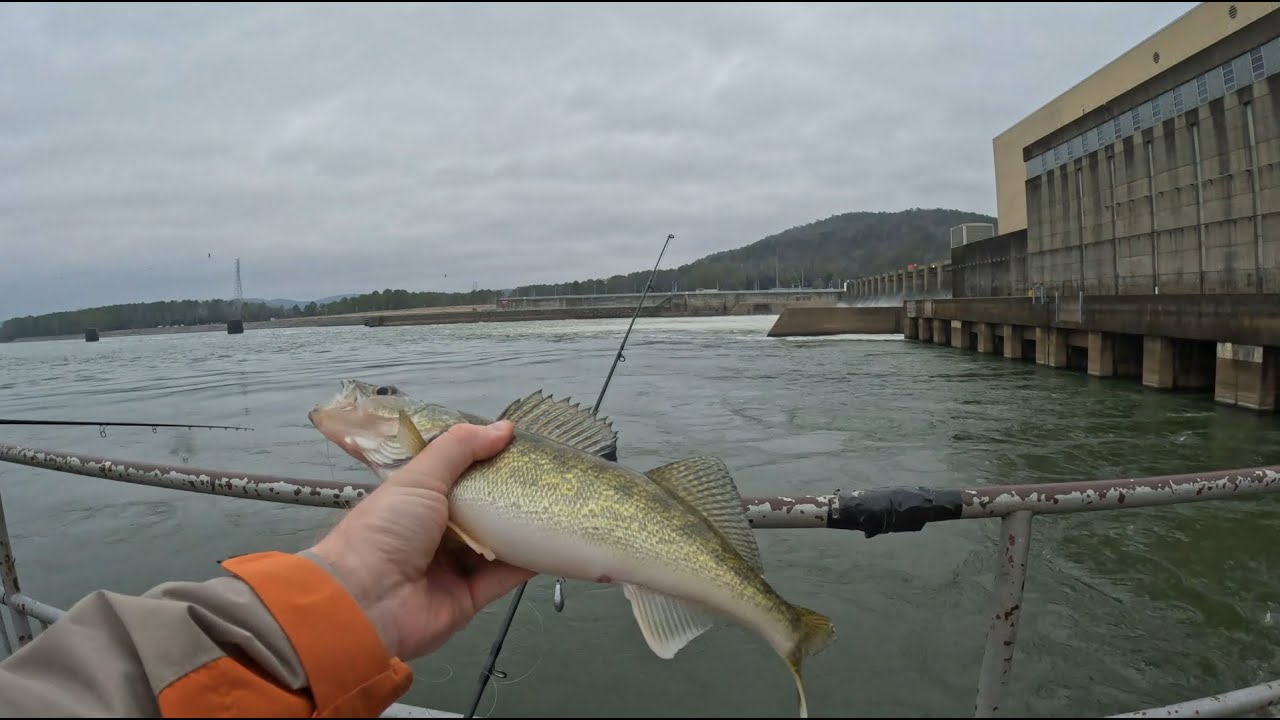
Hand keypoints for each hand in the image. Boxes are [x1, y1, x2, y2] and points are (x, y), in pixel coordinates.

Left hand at [308, 420, 535, 659]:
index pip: (456, 474)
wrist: (365, 604)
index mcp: (417, 500)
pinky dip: (529, 561)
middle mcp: (436, 531)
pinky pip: (505, 576)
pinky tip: (554, 542)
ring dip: (524, 526)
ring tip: (559, 503)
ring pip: (497, 542)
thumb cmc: (386, 530)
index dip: (485, 459)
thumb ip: (459, 449)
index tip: (520, 444)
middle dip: (511, 493)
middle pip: (481, 508)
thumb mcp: (418, 479)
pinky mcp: (470, 597)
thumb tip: (504, 428)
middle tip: (550, 473)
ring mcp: (453, 566)